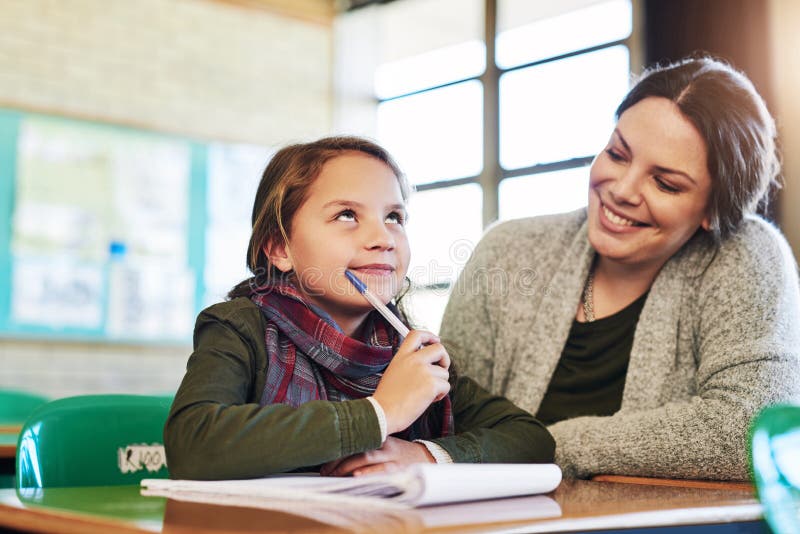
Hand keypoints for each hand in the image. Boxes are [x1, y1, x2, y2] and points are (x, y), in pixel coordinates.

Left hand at [319, 437, 434, 476]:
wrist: (425, 457)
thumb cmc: (397, 452)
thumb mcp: (383, 442)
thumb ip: (365, 443)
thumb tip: (339, 448)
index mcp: (378, 436)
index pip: (354, 440)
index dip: (338, 449)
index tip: (323, 458)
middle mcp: (383, 444)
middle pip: (357, 448)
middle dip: (338, 461)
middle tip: (324, 471)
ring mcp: (391, 457)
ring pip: (366, 458)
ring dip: (347, 468)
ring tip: (333, 475)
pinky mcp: (398, 469)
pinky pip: (381, 470)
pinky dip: (368, 473)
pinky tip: (356, 476)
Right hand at [372, 330, 450, 434]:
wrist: (382, 413)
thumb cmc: (387, 399)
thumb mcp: (393, 372)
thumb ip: (408, 364)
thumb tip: (427, 365)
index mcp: (401, 356)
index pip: (416, 334)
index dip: (429, 336)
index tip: (435, 340)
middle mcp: (413, 360)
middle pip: (439, 349)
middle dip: (445, 360)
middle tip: (441, 370)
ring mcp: (423, 371)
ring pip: (444, 373)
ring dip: (439, 384)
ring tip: (425, 394)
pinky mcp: (431, 384)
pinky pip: (446, 386)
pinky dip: (441, 395)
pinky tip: (428, 400)